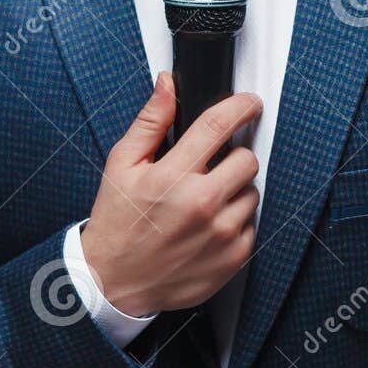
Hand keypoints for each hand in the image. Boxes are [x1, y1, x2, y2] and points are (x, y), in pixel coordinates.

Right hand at [80, 71, 262, 317]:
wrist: (115, 282)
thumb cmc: (118, 222)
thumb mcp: (122, 165)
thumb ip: (150, 122)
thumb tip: (167, 85)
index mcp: (173, 176)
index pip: (219, 126)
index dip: (241, 107)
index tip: (250, 103)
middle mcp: (201, 203)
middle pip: (247, 160)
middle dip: (233, 157)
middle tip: (211, 169)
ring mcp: (220, 233)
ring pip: (252, 193)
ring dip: (234, 192)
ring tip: (204, 204)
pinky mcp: (233, 258)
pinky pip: (251, 225)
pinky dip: (235, 222)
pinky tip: (207, 228)